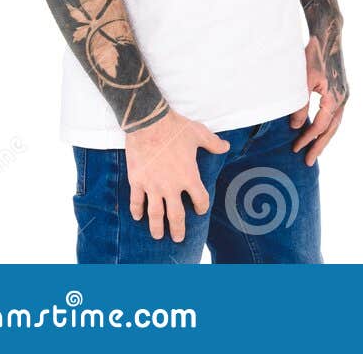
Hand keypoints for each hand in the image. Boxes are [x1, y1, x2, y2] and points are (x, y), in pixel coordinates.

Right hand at [124, 110, 230, 242]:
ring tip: (158, 236)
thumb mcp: (199, 134)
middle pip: (176, 215)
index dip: (201, 206)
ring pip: (155, 213)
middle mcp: (171, 186)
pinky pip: (136, 200)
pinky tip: (137, 217)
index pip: (199, 198)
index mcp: (189, 176)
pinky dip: (136, 210)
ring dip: (156, 227)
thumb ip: (214, 143)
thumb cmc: (176, 128)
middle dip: (178, 229)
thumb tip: (226, 146)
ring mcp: (152, 186)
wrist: (149, 123)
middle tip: (178, 238)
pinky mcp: (137, 181)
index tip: (200, 210)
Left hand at [291, 33, 347, 164]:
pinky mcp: (341, 90)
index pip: (321, 125)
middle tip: (308, 161)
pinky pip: (335, 114)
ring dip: (324, 138)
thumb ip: (300, 105)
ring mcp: (344, 94)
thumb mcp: (303, 81)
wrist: (328, 37)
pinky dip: (328, 126)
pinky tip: (319, 131)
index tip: (296, 148)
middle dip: (319, 145)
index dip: (308, 138)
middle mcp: (343, 97)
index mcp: (334, 97)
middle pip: (332, 128)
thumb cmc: (313, 56)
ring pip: (336, 123)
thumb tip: (296, 127)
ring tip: (314, 152)